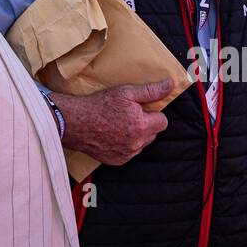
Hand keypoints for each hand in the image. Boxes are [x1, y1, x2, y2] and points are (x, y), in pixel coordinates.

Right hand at [51, 77, 174, 165]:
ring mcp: (127, 154)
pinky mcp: (117, 161)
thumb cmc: (99, 105)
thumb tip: (170, 85)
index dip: (153, 114)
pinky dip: (125, 145)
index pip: (163, 122)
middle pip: (153, 134)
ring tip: (119, 125)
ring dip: (136, 136)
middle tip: (128, 115)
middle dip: (145, 124)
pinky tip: (113, 135)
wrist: (76, 122)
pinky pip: (129, 153)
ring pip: (141, 144)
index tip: (142, 109)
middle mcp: (137, 143)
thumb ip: (151, 91)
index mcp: (142, 126)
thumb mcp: (126, 92)